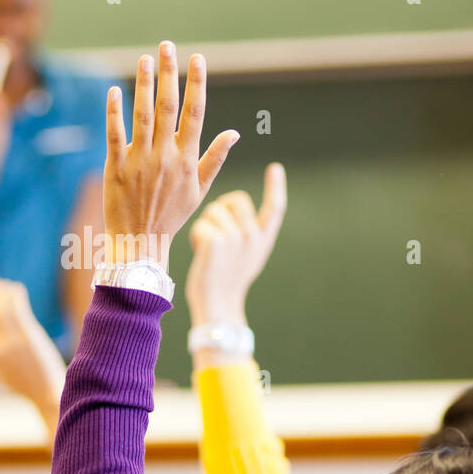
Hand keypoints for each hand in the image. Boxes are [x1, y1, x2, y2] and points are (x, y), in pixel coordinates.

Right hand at [0, 279, 65, 440]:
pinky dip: (15, 296)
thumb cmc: (29, 385)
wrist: (47, 393)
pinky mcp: (28, 335)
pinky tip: (17, 289)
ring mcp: (12, 341)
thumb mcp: (4, 373)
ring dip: (2, 292)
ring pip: (2, 309)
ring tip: (6, 284)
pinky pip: (18, 309)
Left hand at [103, 41, 238, 269]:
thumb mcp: (200, 189)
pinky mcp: (116, 167)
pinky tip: (114, 90)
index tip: (198, 59)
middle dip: (169, 74)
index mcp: (186, 159)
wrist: (140, 241)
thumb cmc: (171, 215)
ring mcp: (139, 160)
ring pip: (142, 116)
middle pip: (168, 107)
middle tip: (168, 46)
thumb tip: (235, 133)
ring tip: (146, 59)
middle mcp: (165, 156)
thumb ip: (215, 158)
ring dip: (144, 85)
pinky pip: (114, 134)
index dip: (197, 84)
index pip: (195, 113)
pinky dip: (114, 112)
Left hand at [186, 165, 286, 326]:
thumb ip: (246, 232)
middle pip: (236, 200)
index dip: (275, 187)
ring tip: (208, 250)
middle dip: (221, 210)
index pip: (275, 208)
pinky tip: (200, 253)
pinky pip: (202, 224)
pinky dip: (196, 236)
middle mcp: (254, 237)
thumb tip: (235, 203)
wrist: (216, 305)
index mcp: (263, 240)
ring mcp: (237, 239)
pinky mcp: (217, 242)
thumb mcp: (244, 256)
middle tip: (216, 235)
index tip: (275, 168)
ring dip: (206, 226)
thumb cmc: (225, 281)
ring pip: (215, 210)